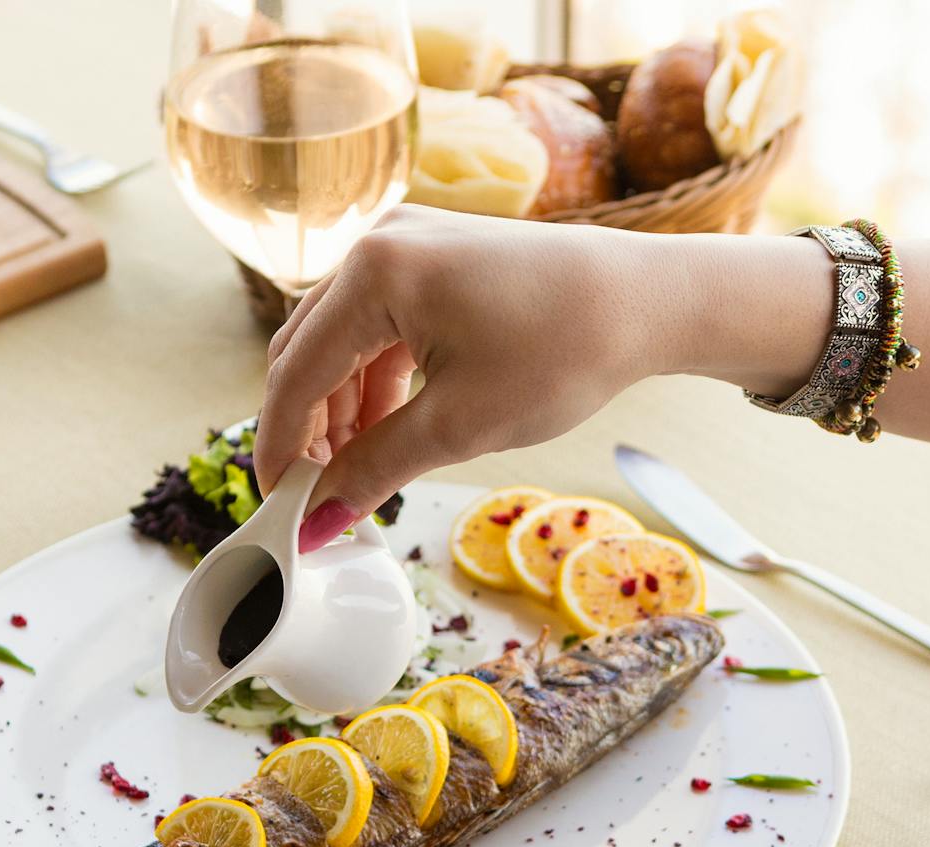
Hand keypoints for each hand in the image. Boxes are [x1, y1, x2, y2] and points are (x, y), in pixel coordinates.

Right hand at [254, 206, 666, 551]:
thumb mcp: (458, 426)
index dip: (282, 447)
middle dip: (308, 429)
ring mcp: (406, 244)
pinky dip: (372, 382)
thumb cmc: (564, 352)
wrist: (651, 301)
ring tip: (356, 472)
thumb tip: (317, 521)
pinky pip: (376, 327)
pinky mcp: (431, 258)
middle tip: (318, 495)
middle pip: (307, 352)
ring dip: (339, 410)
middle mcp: (379, 243)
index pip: (296, 374)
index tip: (278, 504)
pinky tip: (385, 430)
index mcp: (375, 273)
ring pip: (339, 342)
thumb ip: (373, 471)